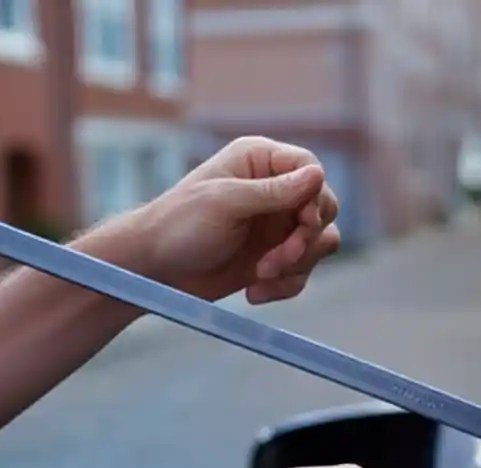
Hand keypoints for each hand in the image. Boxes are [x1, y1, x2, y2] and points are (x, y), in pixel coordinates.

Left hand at [86, 136, 341, 303]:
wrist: (155, 270)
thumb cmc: (180, 225)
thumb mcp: (225, 203)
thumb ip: (273, 191)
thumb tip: (318, 174)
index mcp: (260, 161)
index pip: (311, 169)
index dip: (315, 198)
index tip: (303, 223)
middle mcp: (275, 190)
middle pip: (324, 208)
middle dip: (304, 240)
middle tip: (276, 260)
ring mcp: (278, 225)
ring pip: (320, 242)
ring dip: (296, 265)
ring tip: (260, 277)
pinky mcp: (277, 257)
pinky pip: (305, 270)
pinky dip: (287, 284)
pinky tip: (254, 291)